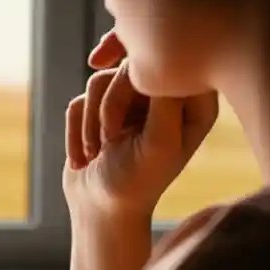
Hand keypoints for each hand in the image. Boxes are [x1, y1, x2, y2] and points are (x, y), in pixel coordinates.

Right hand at [64, 31, 219, 219]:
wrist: (99, 209)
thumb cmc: (136, 182)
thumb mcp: (158, 143)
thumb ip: (163, 100)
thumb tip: (154, 60)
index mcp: (193, 103)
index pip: (170, 61)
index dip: (140, 74)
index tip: (123, 99)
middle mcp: (163, 97)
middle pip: (128, 65)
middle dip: (110, 103)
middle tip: (109, 137)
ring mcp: (130, 102)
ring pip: (98, 79)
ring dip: (90, 121)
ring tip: (97, 152)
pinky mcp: (100, 109)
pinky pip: (79, 98)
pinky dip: (76, 130)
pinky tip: (85, 158)